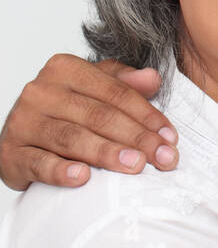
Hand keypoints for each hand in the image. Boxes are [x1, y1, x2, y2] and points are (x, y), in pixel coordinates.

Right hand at [0, 54, 178, 189]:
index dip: (147, 115)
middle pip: (98, 115)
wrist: (20, 138)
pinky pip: (39, 163)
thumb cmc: (64, 113)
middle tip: (164, 158)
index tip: (171, 137)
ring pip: (73, 138)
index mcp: (64, 69)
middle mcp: (41, 91)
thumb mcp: (94, 89)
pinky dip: (61, 171)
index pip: (115, 92)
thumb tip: (153, 78)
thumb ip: (123, 82)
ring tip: (136, 166)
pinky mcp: (10, 153)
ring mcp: (23, 121)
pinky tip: (83, 178)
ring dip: (107, 153)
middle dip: (136, 138)